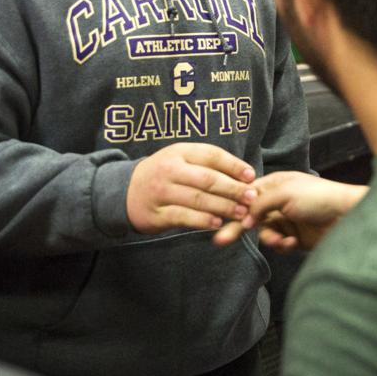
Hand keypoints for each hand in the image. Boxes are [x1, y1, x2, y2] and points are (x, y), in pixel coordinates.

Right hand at [126, 143, 256, 233]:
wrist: (125, 191)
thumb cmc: (164, 175)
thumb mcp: (181, 160)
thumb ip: (208, 165)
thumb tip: (245, 175)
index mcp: (179, 152)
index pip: (211, 155)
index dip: (234, 165)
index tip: (251, 176)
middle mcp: (170, 169)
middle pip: (207, 178)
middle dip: (233, 189)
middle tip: (251, 198)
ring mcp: (161, 191)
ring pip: (198, 199)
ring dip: (223, 207)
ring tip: (241, 213)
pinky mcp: (157, 213)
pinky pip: (183, 216)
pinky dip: (202, 220)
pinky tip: (217, 223)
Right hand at [213, 171, 366, 250]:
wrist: (348, 216)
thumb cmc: (319, 197)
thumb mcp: (284, 194)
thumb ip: (260, 204)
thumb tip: (243, 218)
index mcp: (275, 185)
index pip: (247, 195)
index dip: (236, 206)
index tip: (224, 216)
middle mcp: (278, 202)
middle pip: (251, 216)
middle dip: (239, 228)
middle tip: (220, 240)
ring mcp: (287, 220)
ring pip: (264, 233)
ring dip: (269, 239)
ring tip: (281, 241)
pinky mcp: (296, 238)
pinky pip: (278, 244)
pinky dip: (282, 246)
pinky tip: (292, 244)